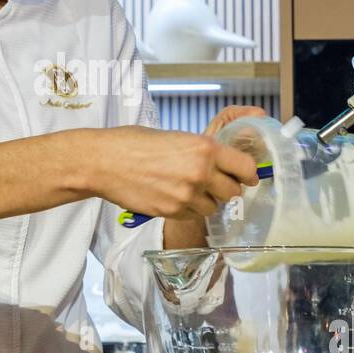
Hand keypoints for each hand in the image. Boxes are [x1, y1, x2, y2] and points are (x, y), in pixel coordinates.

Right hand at [97, 120, 260, 222]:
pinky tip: (172, 196)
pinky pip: (192, 215)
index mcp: (205, 148)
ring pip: (214, 207)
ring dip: (206, 200)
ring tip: (187, 188)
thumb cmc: (134, 142)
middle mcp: (200, 173)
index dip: (249, 173)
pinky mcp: (172, 212)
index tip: (248, 176)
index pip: (246, 168)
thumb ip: (202, 151)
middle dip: (226, 188)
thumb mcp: (177, 137)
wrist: (104, 161)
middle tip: (214, 182)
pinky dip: (188, 209)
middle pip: (233, 191)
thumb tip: (223, 163)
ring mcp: (186, 196)